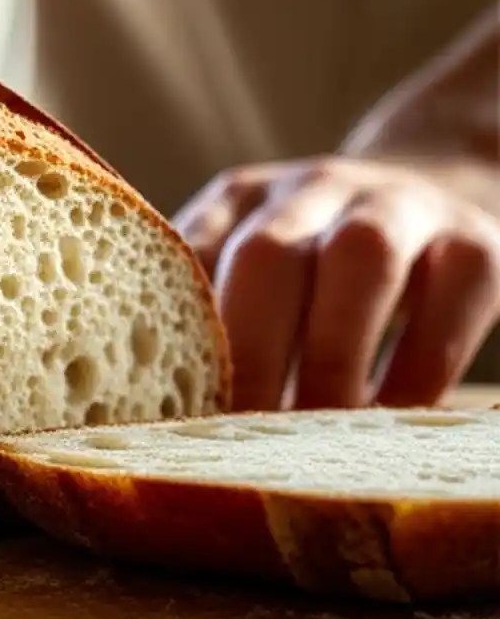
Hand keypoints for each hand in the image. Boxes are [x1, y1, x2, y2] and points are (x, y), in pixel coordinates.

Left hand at [173, 156, 499, 411]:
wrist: (440, 180)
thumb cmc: (315, 263)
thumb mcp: (249, 265)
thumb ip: (205, 316)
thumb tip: (151, 411)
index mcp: (236, 200)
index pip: (186, 256)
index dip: (175, 334)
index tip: (163, 410)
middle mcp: (309, 189)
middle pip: (266, 256)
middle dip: (250, 354)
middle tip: (237, 437)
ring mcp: (395, 203)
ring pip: (359, 260)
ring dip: (332, 357)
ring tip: (315, 436)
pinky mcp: (475, 237)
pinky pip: (453, 292)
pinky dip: (419, 365)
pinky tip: (391, 422)